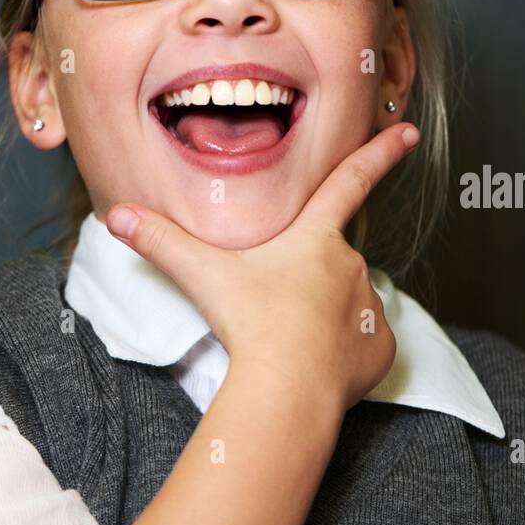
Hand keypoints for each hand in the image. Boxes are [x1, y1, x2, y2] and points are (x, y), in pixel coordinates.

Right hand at [104, 123, 419, 414]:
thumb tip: (114, 214)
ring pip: (345, 302)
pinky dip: (342, 351)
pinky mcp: (379, 349)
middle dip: (306, 280)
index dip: (381, 153)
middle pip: (329, 260)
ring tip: (288, 341)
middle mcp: (350, 263)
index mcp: (314, 237)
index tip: (409, 132)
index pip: (350, 181)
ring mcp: (368, 306)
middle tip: (274, 311)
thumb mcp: (201, 275)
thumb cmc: (250, 325)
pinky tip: (314, 364)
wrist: (287, 392)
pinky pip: (362, 343)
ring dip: (322, 315)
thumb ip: (159, 241)